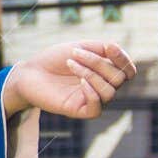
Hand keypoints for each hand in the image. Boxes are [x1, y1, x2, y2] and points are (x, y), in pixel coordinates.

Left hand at [3, 40, 137, 118]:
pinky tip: (79, 81)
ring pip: (109, 92)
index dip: (124, 59)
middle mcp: (102, 87)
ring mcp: (91, 99)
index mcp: (105, 72)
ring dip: (91, 74)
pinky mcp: (79, 111)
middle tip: (75, 53)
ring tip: (70, 64)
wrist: (29, 71)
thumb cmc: (53, 59)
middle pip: (118, 79)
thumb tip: (116, 49)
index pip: (128, 71)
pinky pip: (97, 108)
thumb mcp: (79, 47)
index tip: (109, 47)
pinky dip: (91, 93)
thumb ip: (101, 48)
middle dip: (98, 62)